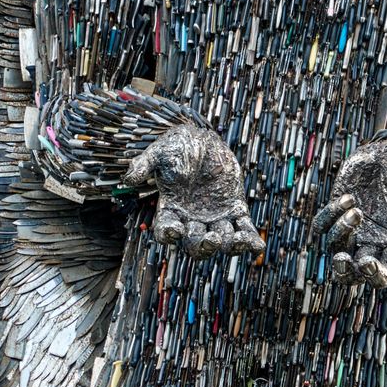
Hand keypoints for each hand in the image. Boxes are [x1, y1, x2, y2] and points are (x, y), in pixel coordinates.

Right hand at [123, 124, 261, 258]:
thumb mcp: (160, 152)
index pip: (167, 231)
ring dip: (227, 244)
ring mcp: (214, 217)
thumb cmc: (179, 147)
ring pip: (220, 241)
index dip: (170, 234)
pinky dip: (249, 239)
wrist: (204, 140)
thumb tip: (129, 178)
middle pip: (195, 244)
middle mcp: (192, 220)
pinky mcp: (235, 210)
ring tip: (234, 239)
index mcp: (171, 211)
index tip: (176, 229)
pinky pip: (242, 229)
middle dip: (203, 246)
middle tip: (211, 239)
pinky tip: (257, 245)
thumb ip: (145, 164)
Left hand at [314, 142, 386, 288]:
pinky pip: (322, 225)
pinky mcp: (337, 212)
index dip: (378, 277)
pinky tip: (348, 197)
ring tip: (356, 210)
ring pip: (336, 249)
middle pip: (354, 274)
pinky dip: (330, 215)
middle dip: (345, 274)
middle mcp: (373, 241)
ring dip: (341, 233)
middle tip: (342, 259)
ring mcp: (354, 228)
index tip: (368, 263)